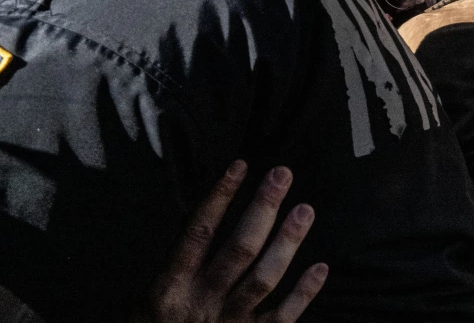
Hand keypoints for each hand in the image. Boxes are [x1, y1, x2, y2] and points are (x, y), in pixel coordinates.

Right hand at [135, 161, 328, 322]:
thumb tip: (213, 211)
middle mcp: (202, 301)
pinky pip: (281, 317)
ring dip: (287, 242)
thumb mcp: (153, 295)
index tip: (240, 166)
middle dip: (263, 208)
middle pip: (239, 249)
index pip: (198, 232)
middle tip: (282, 175)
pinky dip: (303, 294)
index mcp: (171, 286)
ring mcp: (228, 322)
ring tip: (305, 210)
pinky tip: (320, 268)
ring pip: (264, 278)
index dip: (220, 196)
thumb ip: (182, 261)